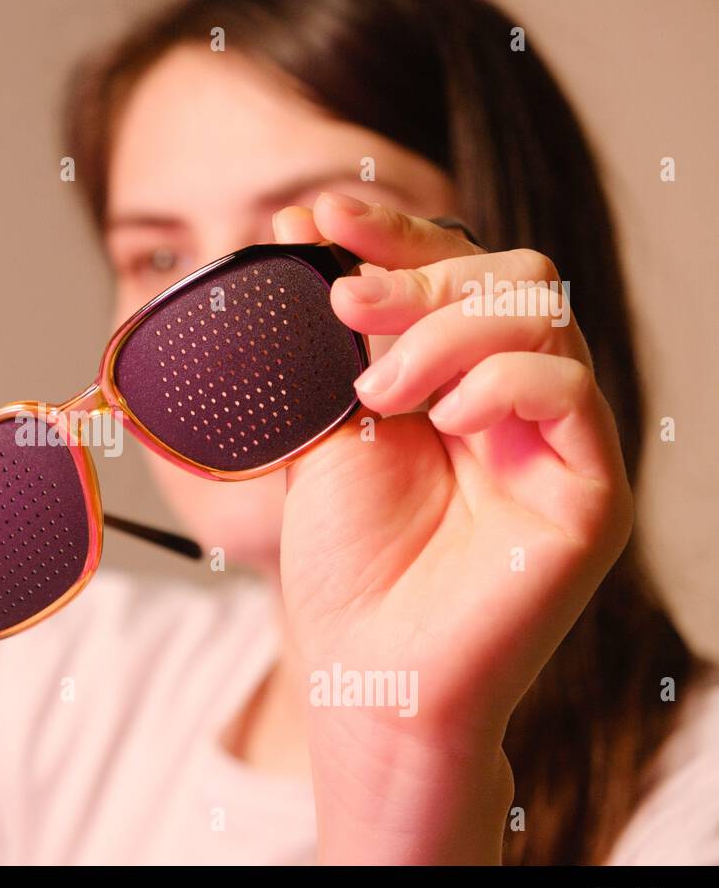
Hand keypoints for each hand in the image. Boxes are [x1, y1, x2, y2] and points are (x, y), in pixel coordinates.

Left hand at [274, 193, 632, 861]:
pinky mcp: (589, 489)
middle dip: (418, 275)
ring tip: (377, 392)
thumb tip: (298, 228)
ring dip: (444, 332)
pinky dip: (500, 380)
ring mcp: (556, 441)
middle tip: (346, 308)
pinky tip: (444, 419)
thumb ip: (324, 342)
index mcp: (452, 380)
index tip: (321, 215)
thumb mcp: (323, 430)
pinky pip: (569, 388)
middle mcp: (513, 400)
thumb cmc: (347, 565)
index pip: (447, 274)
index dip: (393, 233)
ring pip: (540, 315)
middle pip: (505, 275)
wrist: (367, 672)